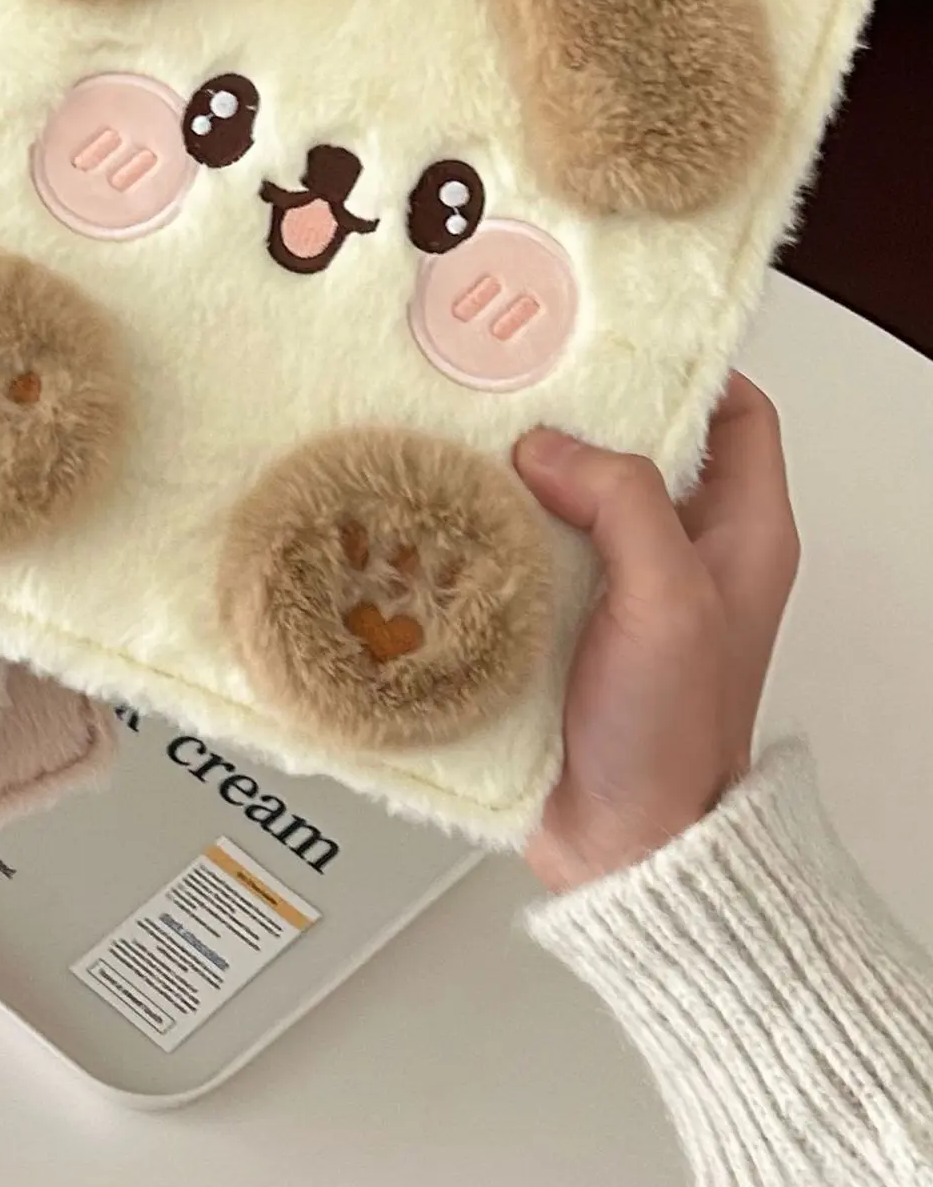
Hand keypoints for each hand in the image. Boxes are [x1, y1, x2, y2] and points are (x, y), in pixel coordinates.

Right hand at [514, 373, 798, 892]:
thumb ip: (624, 504)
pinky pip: (517, 548)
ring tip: (463, 436)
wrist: (619, 847)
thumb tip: (549, 447)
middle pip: (631, 445)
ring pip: (563, 494)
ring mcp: (612, 586)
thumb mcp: (672, 602)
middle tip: (512, 380)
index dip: (685, 368)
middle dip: (571, 412)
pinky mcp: (553, 619)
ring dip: (514, 472)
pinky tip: (446, 513)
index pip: (735, 414)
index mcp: (740, 535)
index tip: (613, 339)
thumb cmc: (673, 741)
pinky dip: (483, 527)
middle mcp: (678, 552)